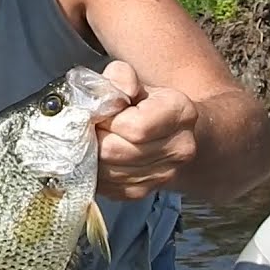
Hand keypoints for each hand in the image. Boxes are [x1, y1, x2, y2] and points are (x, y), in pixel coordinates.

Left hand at [95, 60, 198, 200]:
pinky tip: (95, 158)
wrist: (166, 130)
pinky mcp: (145, 191)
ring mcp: (164, 174)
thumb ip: (119, 77)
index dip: (107, 120)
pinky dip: (95, 173)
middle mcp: (179, 147)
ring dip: (91, 156)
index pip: (135, 127)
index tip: (99, 112)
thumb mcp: (133, 80)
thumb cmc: (144, 102)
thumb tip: (109, 97)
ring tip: (93, 140)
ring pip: (109, 172)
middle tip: (89, 127)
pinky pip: (109, 188)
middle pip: (117, 152)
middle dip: (94, 138)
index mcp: (180, 113)